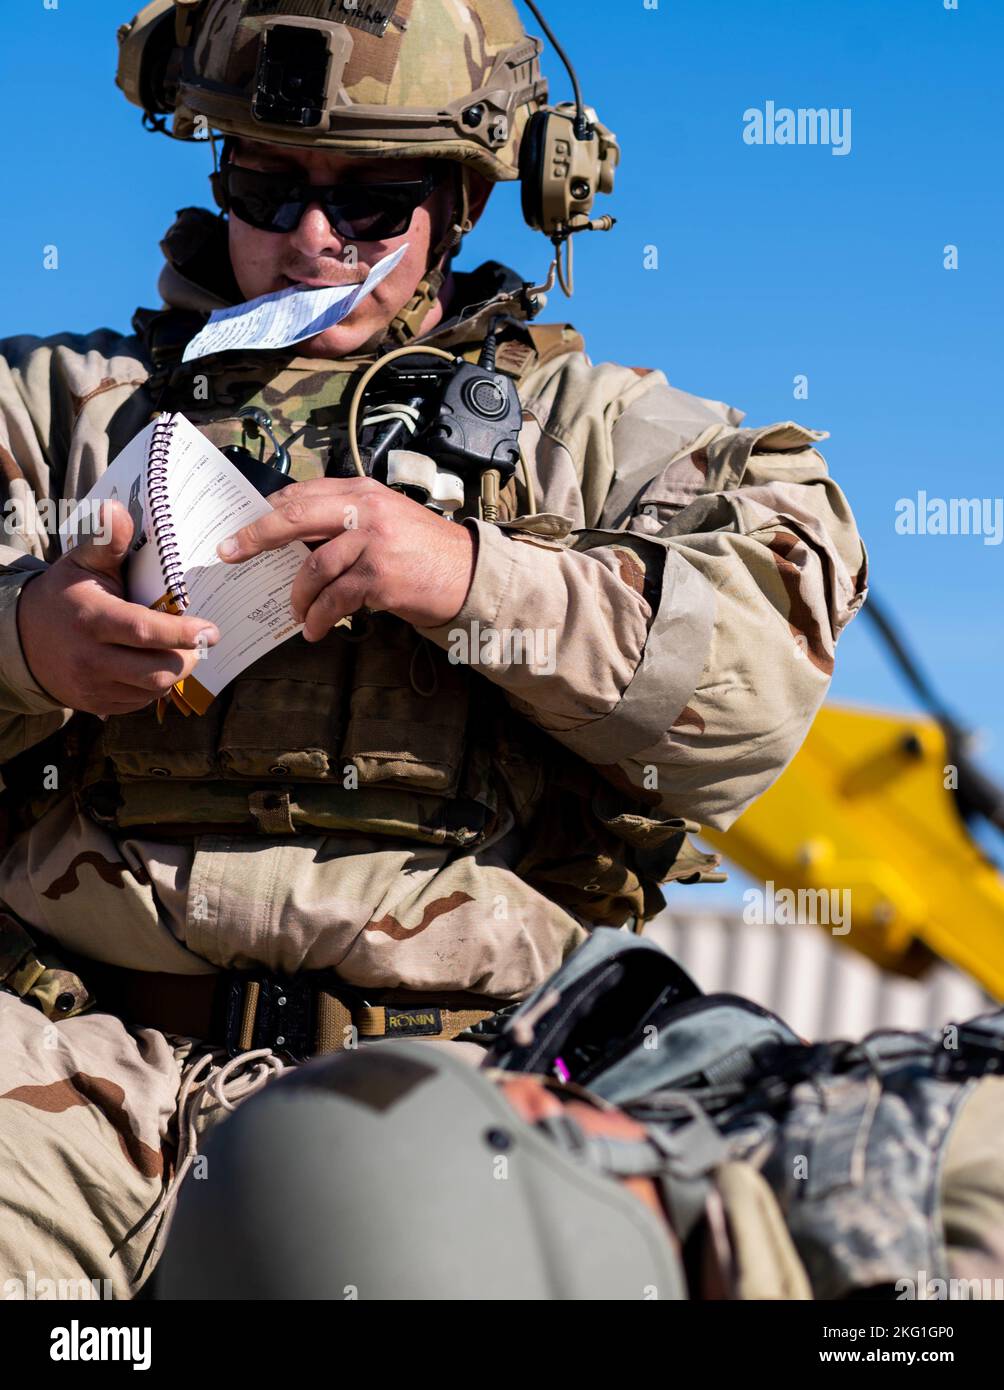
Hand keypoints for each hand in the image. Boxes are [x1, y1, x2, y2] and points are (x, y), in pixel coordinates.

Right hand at [17, 502, 219, 715]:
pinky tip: (152, 664)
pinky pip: (140, 703)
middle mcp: (91, 659)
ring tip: (177, 651)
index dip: (182, 634)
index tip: (212, 630)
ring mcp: (93, 687)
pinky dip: (155, 687)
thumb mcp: (82, 562)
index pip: (144, 632)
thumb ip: (106, 541)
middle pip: (157, 672)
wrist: (24, 638)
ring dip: (174, 672)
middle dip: (188, 659)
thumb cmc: (67, 594)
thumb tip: (116, 509)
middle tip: (199, 642)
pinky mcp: (97, 706)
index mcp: (92, 619)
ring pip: (153, 691)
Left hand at [217, 477, 476, 638]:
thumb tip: (294, 544)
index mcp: (360, 491)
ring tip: (296, 615)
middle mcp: (364, 509)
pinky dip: (319, 618)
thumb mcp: (384, 520)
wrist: (468, 573)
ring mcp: (372, 542)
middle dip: (255, 537)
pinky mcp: (380, 576)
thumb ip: (344, 521)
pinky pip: (334, 599)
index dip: (267, 513)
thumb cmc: (423, 551)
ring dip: (298, 598)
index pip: (302, 494)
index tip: (242, 530)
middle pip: (295, 517)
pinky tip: (315, 630)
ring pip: (313, 569)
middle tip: (229, 554)